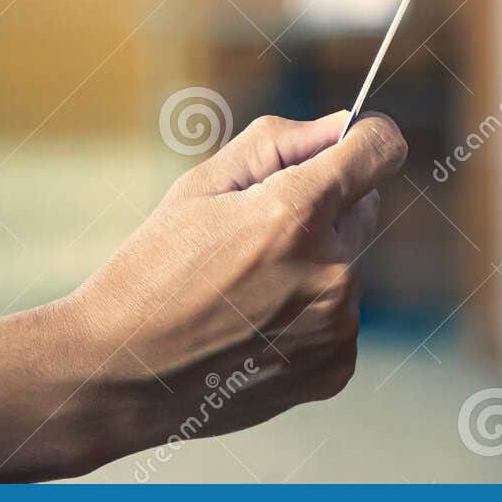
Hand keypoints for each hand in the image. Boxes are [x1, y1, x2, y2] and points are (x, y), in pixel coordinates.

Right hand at [56, 110, 404, 460]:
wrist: (120, 376)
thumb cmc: (152, 269)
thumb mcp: (201, 184)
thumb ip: (281, 142)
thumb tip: (345, 125)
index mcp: (296, 216)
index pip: (381, 149)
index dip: (364, 137)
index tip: (346, 141)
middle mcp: (331, 273)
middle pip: (363, 208)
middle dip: (324, 207)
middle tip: (256, 232)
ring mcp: (338, 327)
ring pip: (348, 264)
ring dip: (315, 263)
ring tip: (244, 289)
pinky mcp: (336, 367)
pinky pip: (339, 315)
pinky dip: (310, 313)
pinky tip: (255, 328)